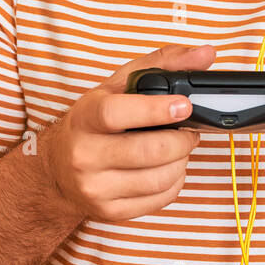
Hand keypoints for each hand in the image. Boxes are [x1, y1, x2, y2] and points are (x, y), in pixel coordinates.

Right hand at [43, 43, 214, 222]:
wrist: (57, 167)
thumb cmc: (95, 121)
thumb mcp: (120, 85)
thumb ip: (164, 63)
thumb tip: (207, 53)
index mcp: (85, 117)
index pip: (117, 114)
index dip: (155, 110)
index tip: (184, 106)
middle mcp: (84, 155)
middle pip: (149, 151)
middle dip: (181, 139)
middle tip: (188, 130)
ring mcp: (95, 187)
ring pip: (159, 178)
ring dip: (181, 161)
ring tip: (178, 148)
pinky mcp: (109, 212)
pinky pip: (159, 199)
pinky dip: (175, 182)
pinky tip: (168, 168)